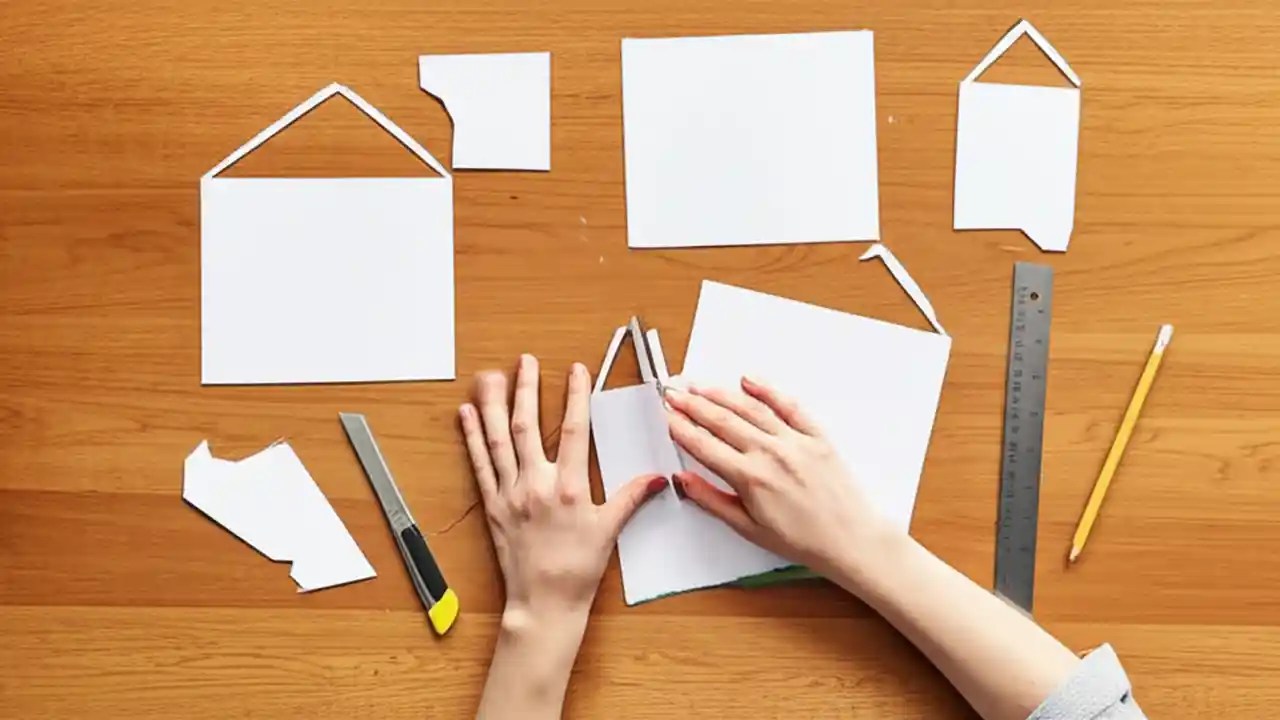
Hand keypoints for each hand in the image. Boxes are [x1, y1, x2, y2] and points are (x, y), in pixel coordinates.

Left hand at [460, 354, 666, 623]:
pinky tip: (466, 414)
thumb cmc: (577, 570)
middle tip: (525, 360)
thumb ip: (631, 498)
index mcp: (568, 488)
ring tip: (490, 376)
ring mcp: (510, 494)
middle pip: (529, 426)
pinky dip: (471, 438)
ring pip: (499, 439)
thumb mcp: (609, 531)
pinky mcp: (493, 506)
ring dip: (494, 404)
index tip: (576, 370)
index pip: (574, 430)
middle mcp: (536, 485)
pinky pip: (480, 465)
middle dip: (527, 388)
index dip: (575, 396)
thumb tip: (658, 478)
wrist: (543, 603)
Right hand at [664, 376, 892, 579]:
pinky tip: (748, 380)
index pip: (704, 446)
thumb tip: (684, 481)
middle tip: (674, 393)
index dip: (682, 429)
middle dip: (693, 405)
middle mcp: (770, 453)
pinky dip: (767, 390)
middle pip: (722, 420)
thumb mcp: (747, 528)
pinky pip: (788, 406)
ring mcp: (794, 441)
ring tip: (700, 386)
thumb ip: (712, 500)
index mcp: (750, 478)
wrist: (849, 539)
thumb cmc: (801, 539)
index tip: (668, 417)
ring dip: (720, 394)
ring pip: (750, 409)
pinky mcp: (816, 436)